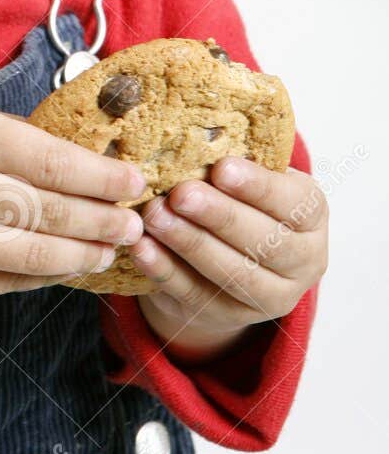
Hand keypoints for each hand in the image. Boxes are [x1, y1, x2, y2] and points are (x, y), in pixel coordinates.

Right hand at [0, 93, 146, 300]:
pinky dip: (40, 276)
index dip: (101, 176)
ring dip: (81, 255)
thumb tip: (85, 164)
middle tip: (136, 222)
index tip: (134, 181)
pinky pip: (3, 283)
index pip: (50, 160)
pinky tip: (64, 267)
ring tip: (110, 250)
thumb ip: (9, 138)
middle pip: (48, 210)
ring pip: (32, 255)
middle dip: (102, 219)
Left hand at [128, 157, 328, 361]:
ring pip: (232, 274)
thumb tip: (194, 136)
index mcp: (311, 218)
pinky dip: (165, 271)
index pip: (293, 204)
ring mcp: (270, 297)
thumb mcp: (252, 177)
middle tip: (180, 194)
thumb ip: (235, 164)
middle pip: (264, 243)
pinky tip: (142, 248)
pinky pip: (196, 296)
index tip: (221, 168)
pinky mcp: (230, 316)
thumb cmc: (243, 197)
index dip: (258, 187)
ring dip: (189, 243)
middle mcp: (303, 262)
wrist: (237, 252)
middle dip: (218, 216)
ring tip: (154, 216)